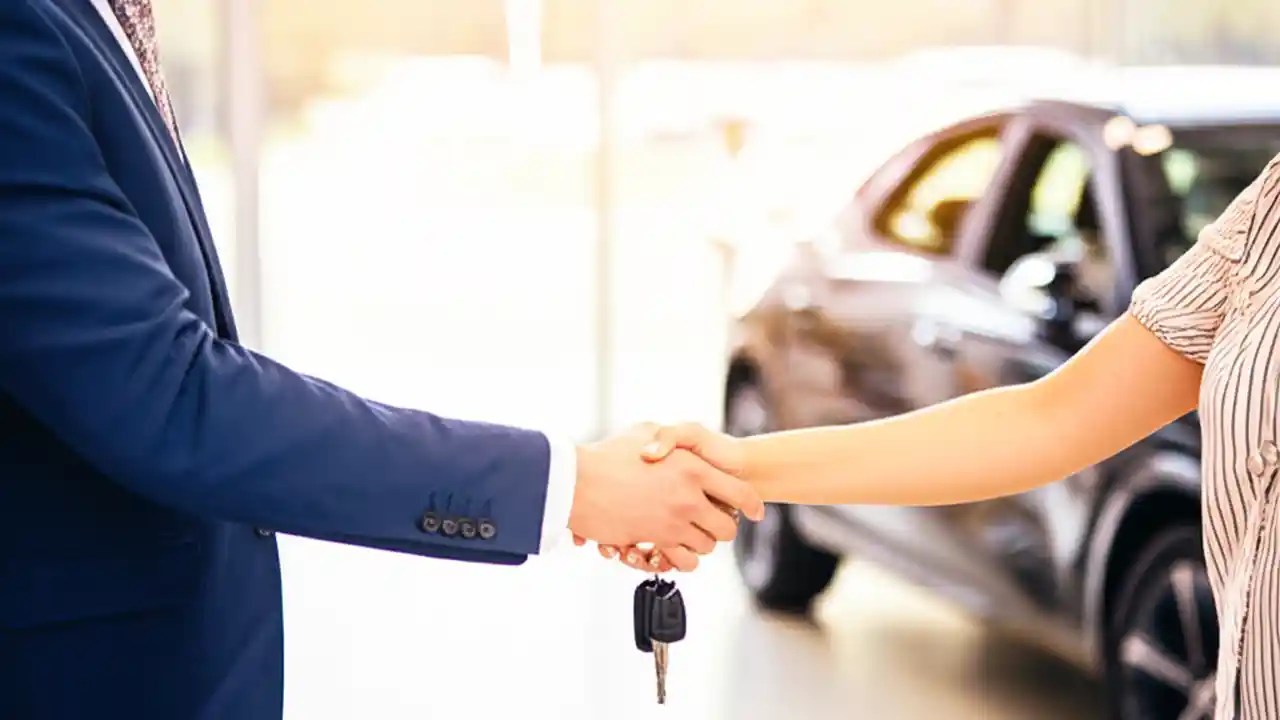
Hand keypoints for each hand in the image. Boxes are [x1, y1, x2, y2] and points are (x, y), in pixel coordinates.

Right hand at [568, 424, 762, 557]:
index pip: (740, 493)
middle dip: (722, 526)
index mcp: (693, 467)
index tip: (754, 512)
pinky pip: (686, 561)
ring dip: (700, 541)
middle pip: (727, 527)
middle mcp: (689, 497)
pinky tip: (672, 547)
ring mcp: (674, 522)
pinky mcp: (656, 541)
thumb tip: (683, 445)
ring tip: (686, 531)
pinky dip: (683, 558)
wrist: (577, 483)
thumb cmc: (607, 455)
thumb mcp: (645, 431)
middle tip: (709, 520)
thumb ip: (671, 438)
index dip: (751, 505)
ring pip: (707, 546)